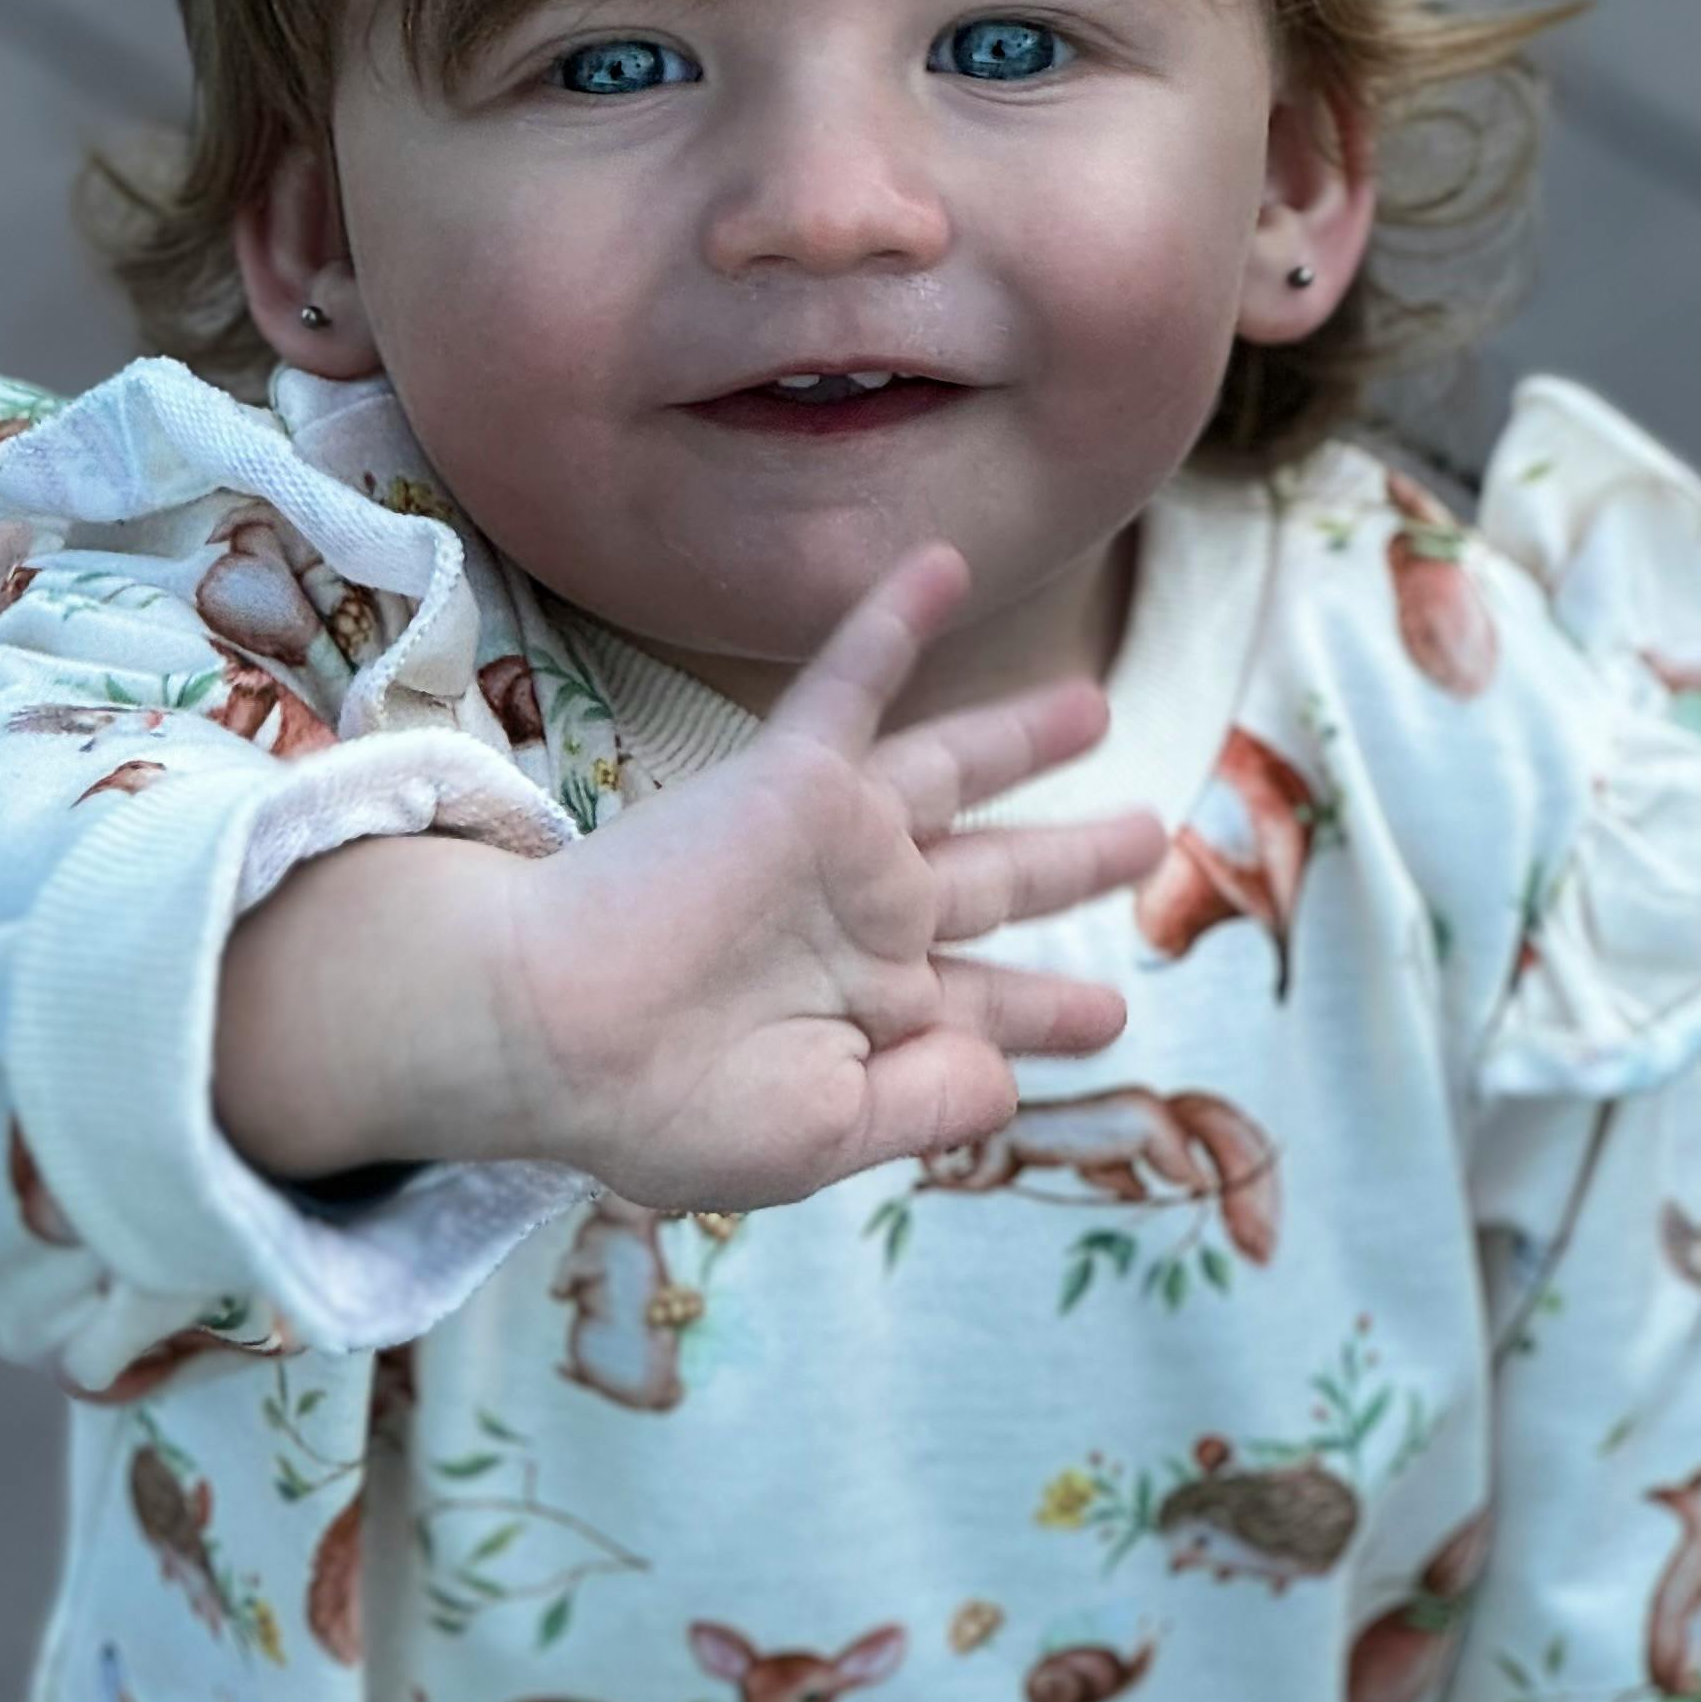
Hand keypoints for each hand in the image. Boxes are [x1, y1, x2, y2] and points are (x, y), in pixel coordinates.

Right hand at [481, 541, 1163, 1208]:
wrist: (553, 1034)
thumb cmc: (662, 1104)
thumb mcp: (821, 1138)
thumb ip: (930, 1105)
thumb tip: (1008, 1078)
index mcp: (871, 1017)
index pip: (986, 1006)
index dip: (1047, 1011)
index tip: (1107, 1017)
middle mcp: (866, 923)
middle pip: (996, 878)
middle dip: (1072, 861)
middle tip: (1147, 835)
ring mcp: (836, 845)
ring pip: (951, 771)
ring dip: (1020, 735)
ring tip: (1095, 704)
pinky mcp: (793, 781)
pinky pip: (853, 685)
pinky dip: (896, 623)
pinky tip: (944, 563)